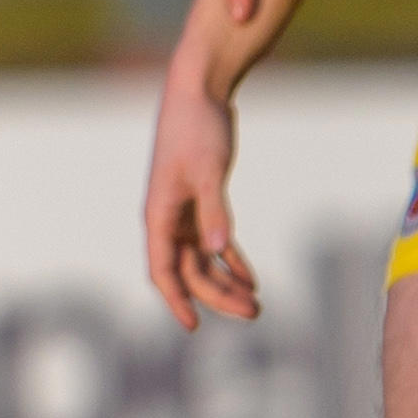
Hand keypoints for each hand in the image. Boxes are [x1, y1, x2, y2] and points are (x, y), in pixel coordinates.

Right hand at [141, 66, 262, 331]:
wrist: (198, 90)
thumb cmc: (196, 127)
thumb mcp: (208, 170)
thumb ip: (214, 212)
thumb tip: (218, 252)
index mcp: (159, 213)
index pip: (163, 269)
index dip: (176, 300)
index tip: (194, 327)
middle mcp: (167, 217)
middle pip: (189, 271)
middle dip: (218, 296)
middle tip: (255, 313)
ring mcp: (184, 210)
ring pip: (202, 260)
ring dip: (226, 282)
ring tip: (258, 303)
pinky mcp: (201, 200)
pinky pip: (213, 242)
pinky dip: (230, 260)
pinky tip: (252, 277)